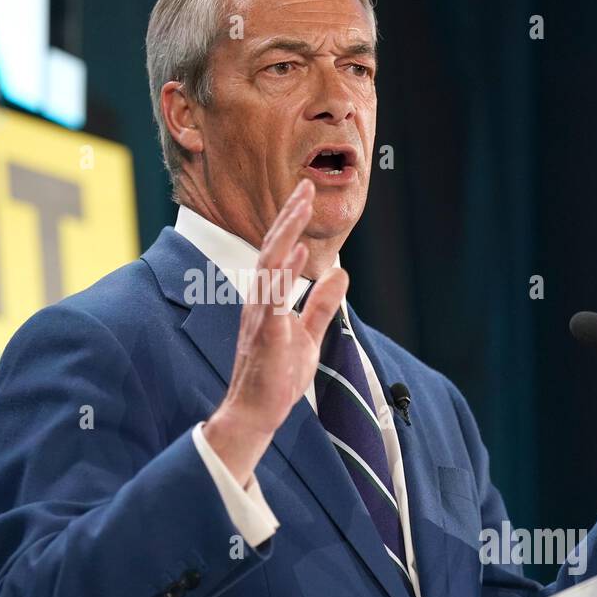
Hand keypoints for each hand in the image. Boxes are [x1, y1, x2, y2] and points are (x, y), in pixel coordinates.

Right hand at [203, 180, 347, 484]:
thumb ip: (321, 304)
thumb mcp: (308, 335)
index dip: (291, 223)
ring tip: (300, 204)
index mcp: (267, 299)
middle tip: (305, 185)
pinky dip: (285, 272)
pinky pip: (273, 296)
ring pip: (270, 263)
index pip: (279, 253)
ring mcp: (259, 314)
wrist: (256, 411)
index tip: (305, 196)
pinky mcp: (265, 333)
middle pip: (272, 248)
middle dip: (289, 216)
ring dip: (286, 231)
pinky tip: (298, 251)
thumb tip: (340, 273)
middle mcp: (259, 300)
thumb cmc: (276, 377)